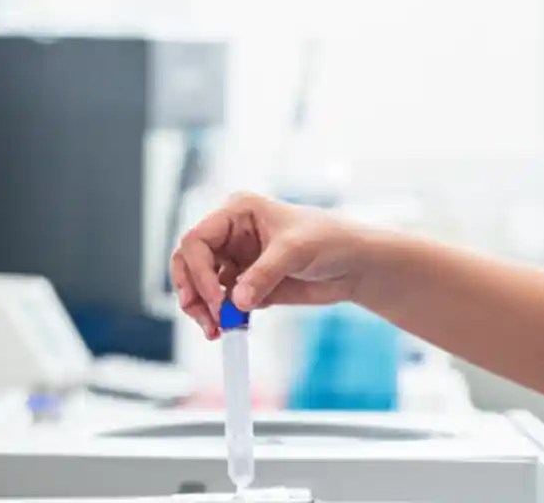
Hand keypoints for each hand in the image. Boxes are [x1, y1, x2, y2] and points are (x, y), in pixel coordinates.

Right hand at [171, 192, 370, 339]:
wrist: (354, 265)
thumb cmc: (330, 239)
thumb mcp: (295, 250)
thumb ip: (264, 274)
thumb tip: (236, 301)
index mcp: (237, 212)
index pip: (197, 239)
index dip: (198, 270)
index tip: (217, 299)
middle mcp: (231, 234)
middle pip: (190, 263)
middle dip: (192, 291)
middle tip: (206, 318)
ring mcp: (237, 260)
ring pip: (201, 286)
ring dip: (202, 309)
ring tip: (216, 330)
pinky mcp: (247, 285)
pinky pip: (222, 303)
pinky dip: (221, 318)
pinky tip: (231, 330)